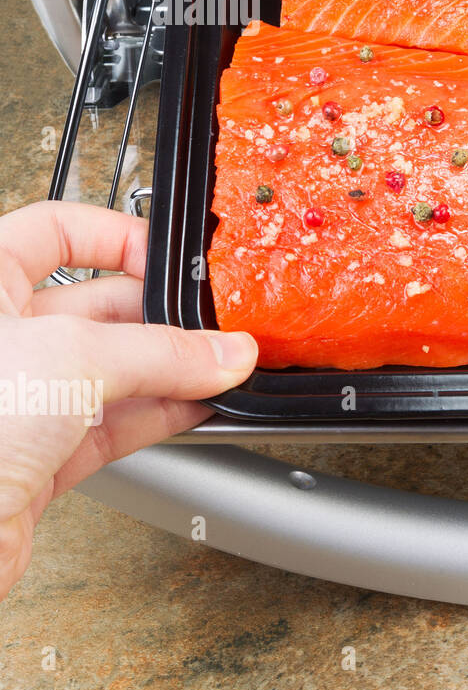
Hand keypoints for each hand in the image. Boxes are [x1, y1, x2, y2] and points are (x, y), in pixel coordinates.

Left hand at [0, 201, 257, 600]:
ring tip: (223, 370)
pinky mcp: (39, 457)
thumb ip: (161, 352)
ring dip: (173, 371)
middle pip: (100, 306)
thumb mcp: (70, 358)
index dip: (117, 237)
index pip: (56, 232)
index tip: (170, 258)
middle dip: (163, 316)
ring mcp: (20, 400)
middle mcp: (2, 340)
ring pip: (113, 370)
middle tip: (216, 327)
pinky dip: (162, 414)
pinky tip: (201, 407)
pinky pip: (115, 424)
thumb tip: (223, 351)